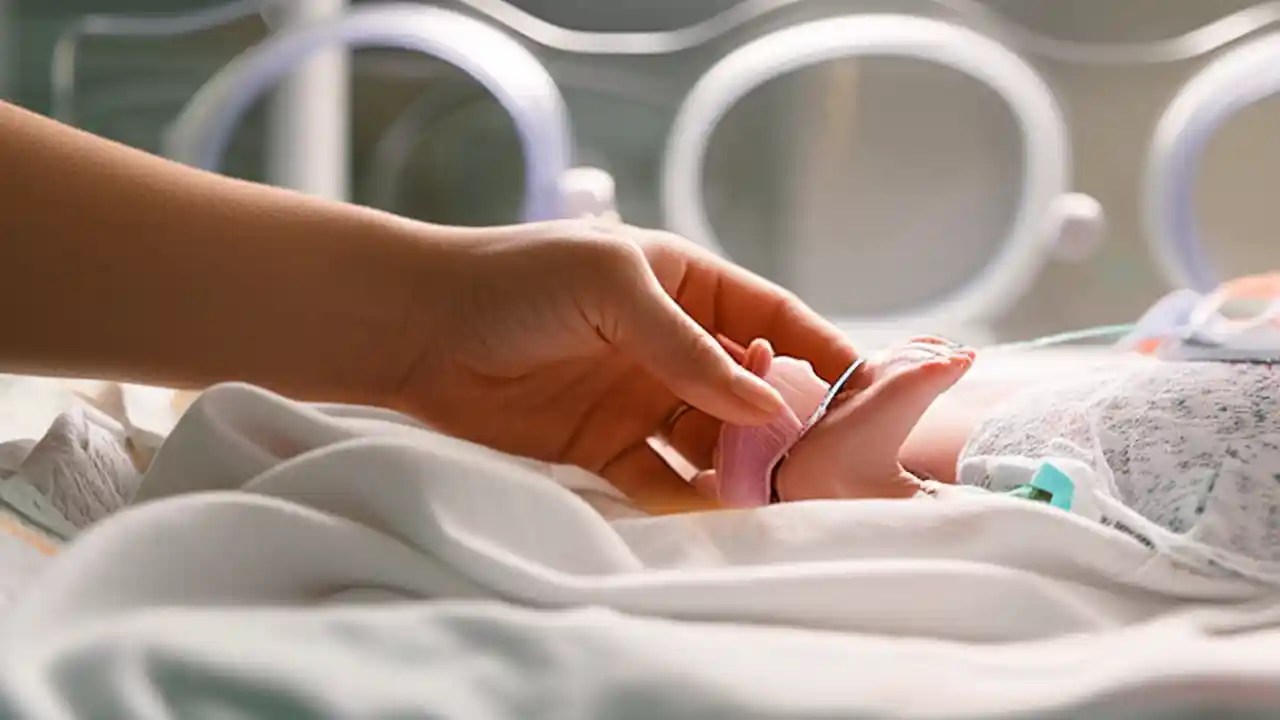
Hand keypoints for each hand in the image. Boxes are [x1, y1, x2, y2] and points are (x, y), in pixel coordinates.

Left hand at [391, 220, 856, 511]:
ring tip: (776, 499)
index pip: (771, 318)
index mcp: (685, 285)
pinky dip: (688, 496)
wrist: (421, 326)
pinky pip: (662, 476)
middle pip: (750, 390)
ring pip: (712, 440)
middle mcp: (672, 343)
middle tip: (826, 465)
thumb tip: (767, 407)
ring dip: (742, 468)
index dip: (821, 350)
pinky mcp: (604, 445)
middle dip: (787, 425)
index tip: (869, 389)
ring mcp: (641, 396)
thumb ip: (689, 351)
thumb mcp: (615, 290)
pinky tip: (714, 513)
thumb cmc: (519, 280)